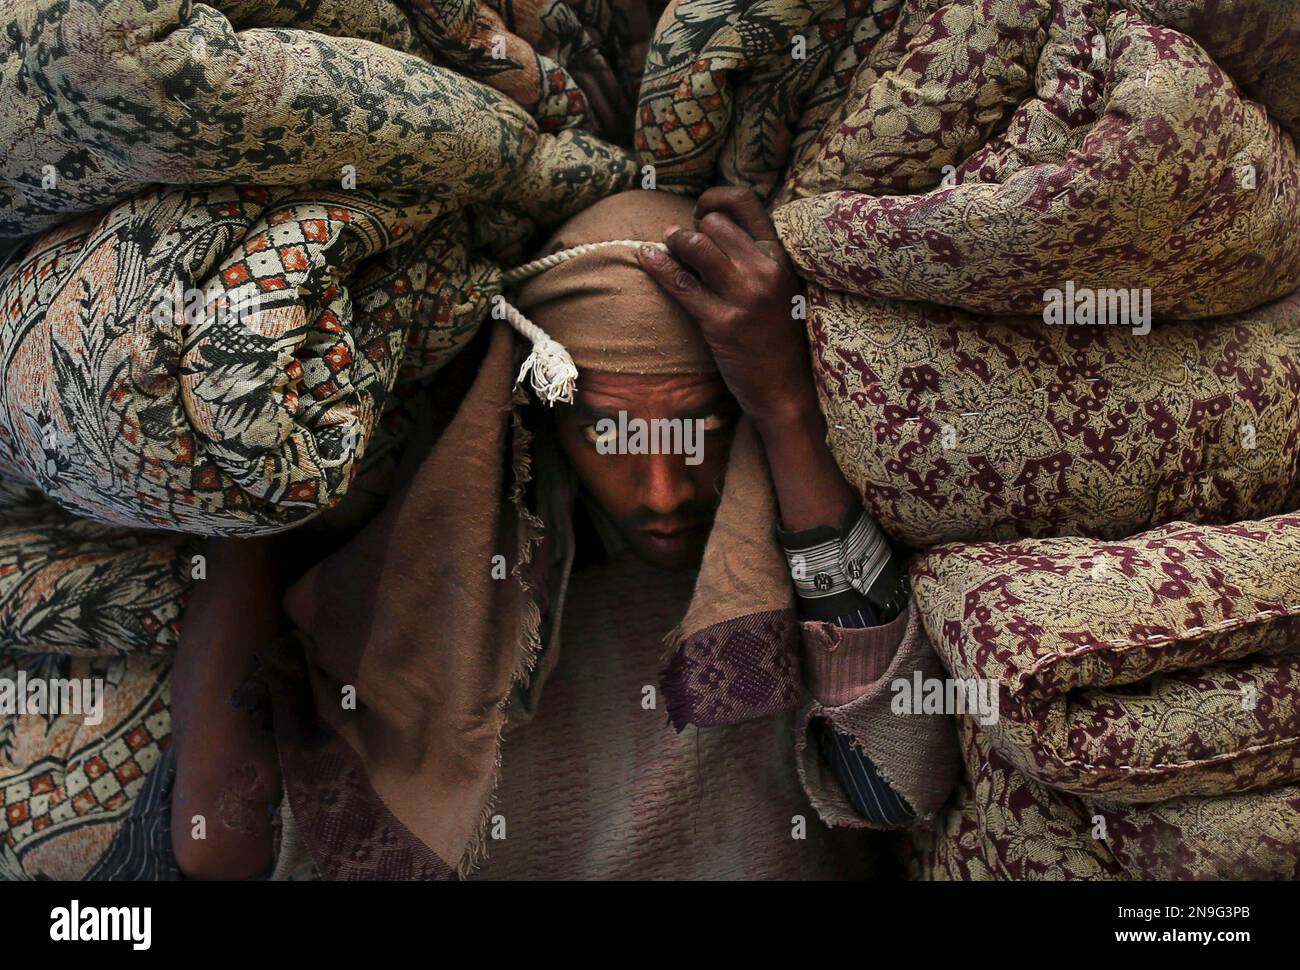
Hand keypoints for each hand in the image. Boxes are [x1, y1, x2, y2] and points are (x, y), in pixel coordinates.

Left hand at [636, 186, 817, 429]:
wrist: (787, 389)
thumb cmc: (778, 336)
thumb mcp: (782, 287)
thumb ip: (756, 256)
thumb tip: (713, 226)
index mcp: (781, 256)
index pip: (745, 202)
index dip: (714, 197)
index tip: (700, 211)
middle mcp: (765, 269)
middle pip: (713, 223)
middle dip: (691, 227)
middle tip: (680, 239)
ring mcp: (744, 296)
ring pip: (696, 246)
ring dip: (675, 241)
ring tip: (666, 246)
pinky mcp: (722, 322)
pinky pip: (681, 284)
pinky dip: (659, 266)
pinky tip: (646, 258)